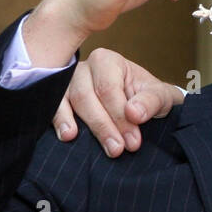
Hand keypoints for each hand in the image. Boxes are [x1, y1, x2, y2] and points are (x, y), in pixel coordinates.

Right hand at [53, 48, 185, 157]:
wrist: (139, 105)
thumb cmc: (148, 97)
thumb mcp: (160, 97)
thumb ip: (150, 102)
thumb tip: (133, 113)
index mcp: (108, 61)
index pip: (109, 89)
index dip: (119, 116)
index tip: (132, 141)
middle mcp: (84, 68)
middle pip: (85, 95)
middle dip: (101, 125)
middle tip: (117, 149)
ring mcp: (68, 83)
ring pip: (66, 100)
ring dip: (71, 122)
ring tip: (74, 138)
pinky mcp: (57, 98)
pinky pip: (52, 106)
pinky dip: (56, 120)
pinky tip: (65, 135)